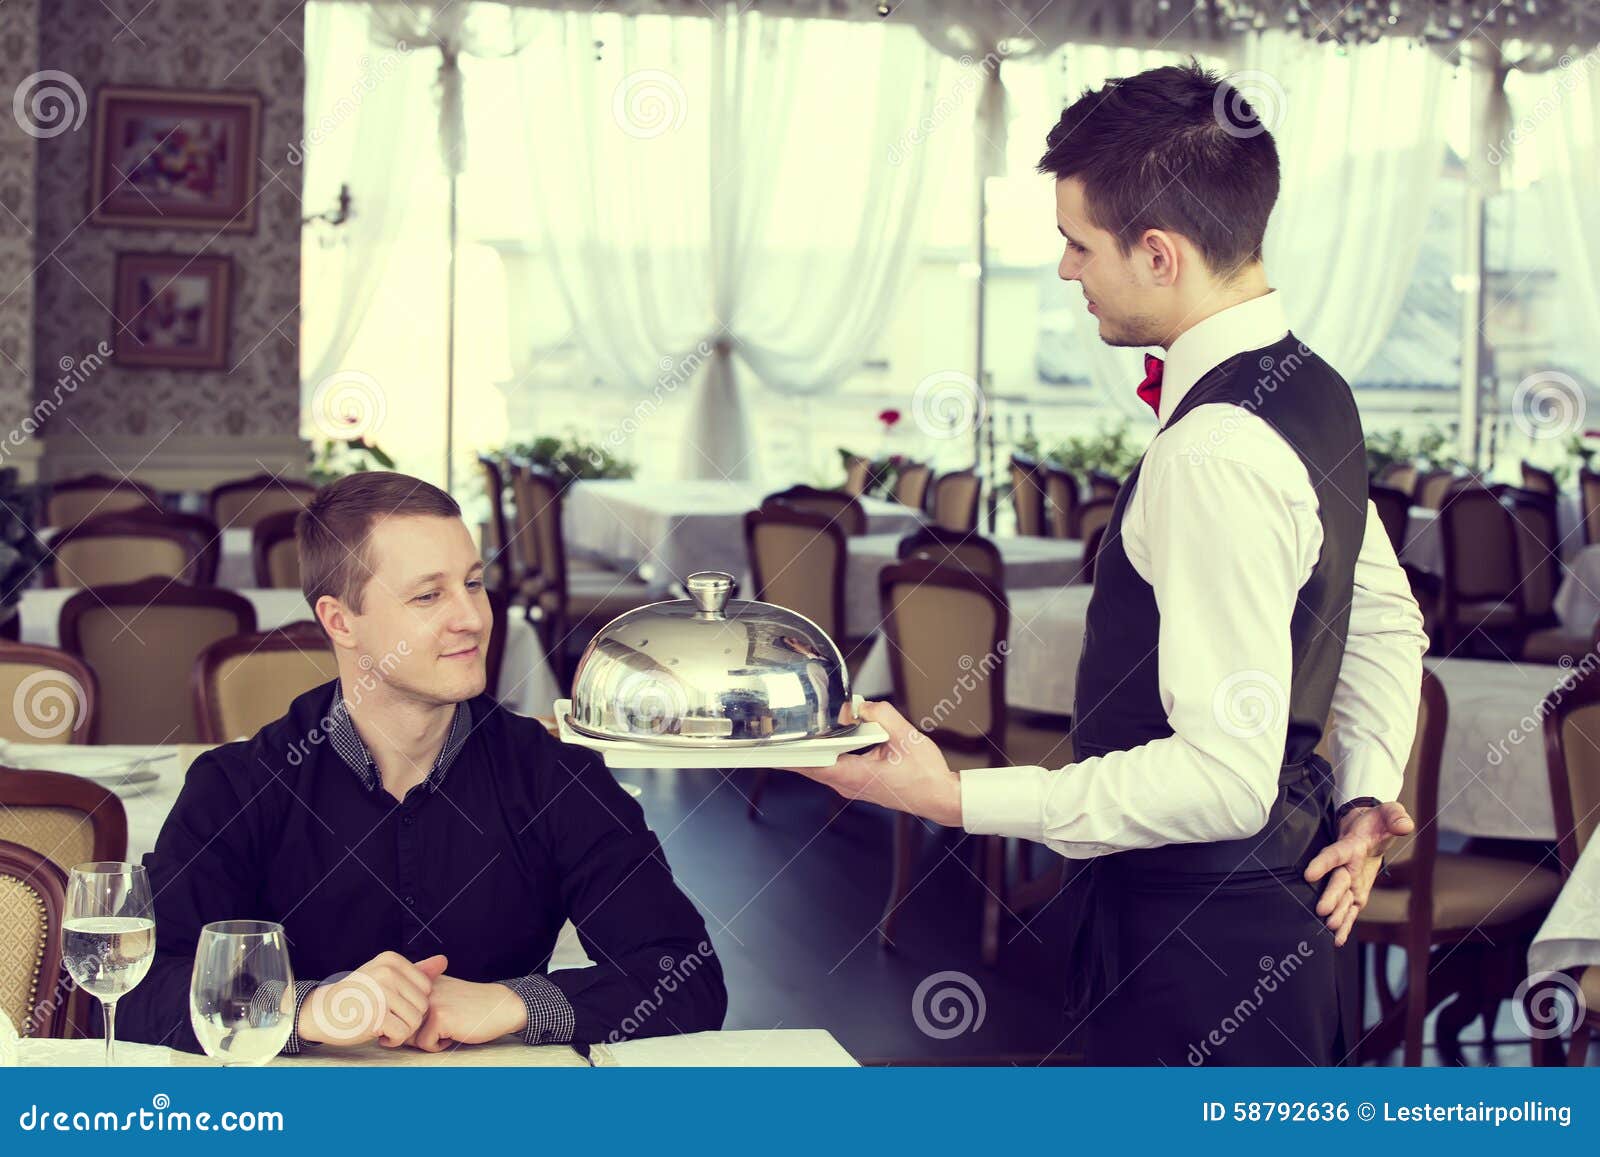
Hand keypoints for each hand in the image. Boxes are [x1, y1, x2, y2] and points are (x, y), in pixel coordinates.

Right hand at [298, 951, 448, 1047]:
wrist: (320, 1013)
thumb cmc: (355, 996)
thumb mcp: (384, 977)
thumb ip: (415, 971)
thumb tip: (443, 961)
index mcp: (391, 960)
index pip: (426, 987)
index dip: (413, 1002)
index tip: (392, 1005)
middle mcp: (387, 972)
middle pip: (422, 1005)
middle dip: (408, 1019)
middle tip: (386, 1018)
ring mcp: (380, 992)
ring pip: (415, 1020)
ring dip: (401, 1030)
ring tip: (382, 1025)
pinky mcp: (375, 1014)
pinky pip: (402, 1033)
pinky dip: (393, 1040)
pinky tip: (378, 1035)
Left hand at [407, 976, 528, 1051]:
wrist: (501, 1006)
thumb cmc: (471, 1007)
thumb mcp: (442, 996)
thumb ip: (417, 1005)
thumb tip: (391, 1028)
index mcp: (422, 981)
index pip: (398, 1009)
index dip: (407, 1021)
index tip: (430, 1021)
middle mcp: (423, 988)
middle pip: (401, 1023)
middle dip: (416, 1033)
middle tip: (441, 1027)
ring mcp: (431, 1002)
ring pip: (410, 1035)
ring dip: (427, 1039)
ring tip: (448, 1029)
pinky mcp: (439, 1017)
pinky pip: (425, 1044)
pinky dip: (439, 1046)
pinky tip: (455, 1033)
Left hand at [780, 700, 961, 826]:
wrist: (939, 797)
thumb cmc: (925, 774)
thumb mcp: (905, 737)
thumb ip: (881, 715)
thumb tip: (861, 705)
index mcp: (854, 775)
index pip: (811, 766)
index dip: (787, 758)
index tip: (767, 751)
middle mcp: (849, 785)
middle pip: (810, 767)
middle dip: (791, 752)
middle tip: (770, 737)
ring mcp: (853, 787)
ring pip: (821, 768)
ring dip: (809, 753)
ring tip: (791, 736)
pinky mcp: (860, 784)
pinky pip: (834, 768)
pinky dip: (826, 755)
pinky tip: (825, 740)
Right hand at [1304, 802, 1414, 946]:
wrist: (1367, 830)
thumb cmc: (1377, 821)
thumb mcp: (1389, 813)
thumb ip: (1395, 818)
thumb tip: (1404, 826)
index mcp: (1351, 846)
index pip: (1334, 855)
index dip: (1322, 864)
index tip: (1309, 874)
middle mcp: (1346, 866)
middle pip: (1337, 882)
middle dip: (1330, 896)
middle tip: (1322, 911)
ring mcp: (1350, 881)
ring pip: (1341, 899)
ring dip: (1336, 913)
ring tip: (1330, 929)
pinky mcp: (1357, 893)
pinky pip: (1350, 909)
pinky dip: (1344, 925)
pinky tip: (1337, 940)